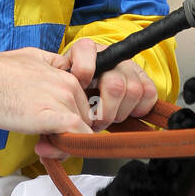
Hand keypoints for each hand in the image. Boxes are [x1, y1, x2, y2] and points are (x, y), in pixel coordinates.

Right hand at [0, 46, 97, 140]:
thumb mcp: (33, 57)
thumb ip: (53, 66)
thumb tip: (60, 77)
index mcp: (65, 74)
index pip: (83, 104)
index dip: (71, 120)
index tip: (56, 128)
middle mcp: (69, 85)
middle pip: (84, 119)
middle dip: (68, 133)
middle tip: (46, 139)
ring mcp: (63, 100)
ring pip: (81, 131)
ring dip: (63, 143)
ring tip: (42, 145)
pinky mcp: (54, 117)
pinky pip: (76, 137)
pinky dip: (65, 148)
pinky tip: (46, 148)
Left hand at [33, 37, 157, 159]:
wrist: (87, 92)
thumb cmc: (71, 96)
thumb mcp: (59, 99)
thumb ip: (53, 116)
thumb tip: (46, 145)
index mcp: (84, 51)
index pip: (86, 50)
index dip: (83, 71)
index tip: (79, 87)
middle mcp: (109, 56)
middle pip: (114, 84)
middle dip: (104, 111)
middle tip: (95, 121)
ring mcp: (129, 67)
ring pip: (132, 91)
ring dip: (119, 113)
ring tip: (107, 118)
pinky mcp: (145, 79)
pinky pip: (148, 94)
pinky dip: (137, 109)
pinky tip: (123, 112)